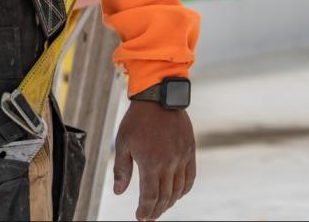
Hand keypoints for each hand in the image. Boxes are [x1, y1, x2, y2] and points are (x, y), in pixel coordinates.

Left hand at [113, 101, 195, 220]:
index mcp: (151, 163)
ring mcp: (182, 159)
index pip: (150, 197)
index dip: (146, 210)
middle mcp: (169, 164)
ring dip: (169, 202)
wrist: (158, 99)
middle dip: (156, 210)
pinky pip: (189, 178)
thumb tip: (118, 192)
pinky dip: (183, 190)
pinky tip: (176, 194)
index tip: (140, 217)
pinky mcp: (189, 152)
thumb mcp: (123, 143)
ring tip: (160, 207)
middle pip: (165, 197)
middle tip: (149, 216)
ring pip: (178, 190)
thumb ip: (122, 170)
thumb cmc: (136, 120)